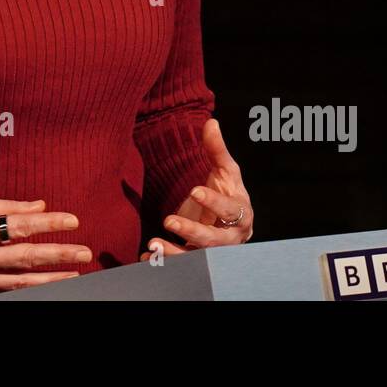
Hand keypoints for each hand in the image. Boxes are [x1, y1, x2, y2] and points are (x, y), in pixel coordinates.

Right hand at [0, 196, 92, 294]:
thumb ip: (7, 206)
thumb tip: (39, 206)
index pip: (22, 226)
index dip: (50, 224)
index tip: (72, 221)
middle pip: (27, 257)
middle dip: (60, 255)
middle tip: (84, 252)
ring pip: (21, 281)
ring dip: (51, 279)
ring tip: (74, 276)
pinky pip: (5, 291)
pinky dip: (27, 290)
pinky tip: (45, 286)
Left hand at [139, 118, 252, 261]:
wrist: (230, 223)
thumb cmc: (228, 193)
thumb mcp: (225, 171)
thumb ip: (217, 150)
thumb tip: (211, 122)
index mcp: (240, 212)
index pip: (229, 209)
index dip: (214, 201)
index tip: (194, 190)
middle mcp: (230, 236)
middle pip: (214, 239)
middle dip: (192, 230)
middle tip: (169, 220)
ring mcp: (214, 252)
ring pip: (197, 257)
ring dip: (175, 253)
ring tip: (153, 244)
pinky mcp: (198, 260)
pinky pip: (183, 264)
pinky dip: (164, 261)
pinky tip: (146, 256)